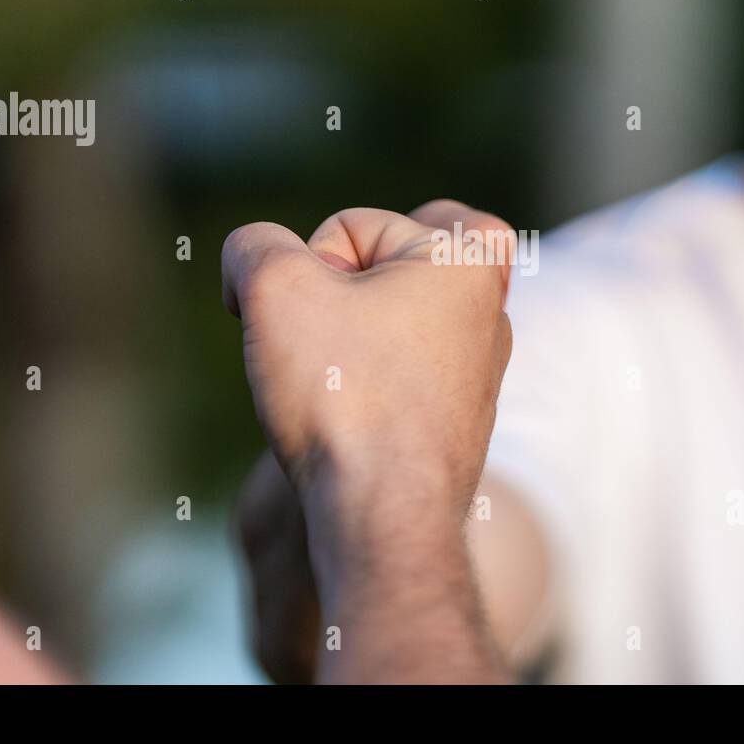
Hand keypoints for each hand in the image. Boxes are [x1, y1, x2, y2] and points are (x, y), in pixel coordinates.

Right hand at [222, 201, 514, 682]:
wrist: (384, 517)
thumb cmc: (344, 394)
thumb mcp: (275, 288)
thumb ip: (254, 245)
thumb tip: (254, 256)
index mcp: (467, 259)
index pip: (351, 227)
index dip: (304, 270)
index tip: (301, 322)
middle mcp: (489, 311)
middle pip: (377, 271)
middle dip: (333, 296)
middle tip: (321, 343)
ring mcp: (479, 370)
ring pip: (384, 326)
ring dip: (344, 345)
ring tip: (330, 390)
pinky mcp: (459, 421)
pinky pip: (395, 379)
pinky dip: (364, 390)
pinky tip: (347, 424)